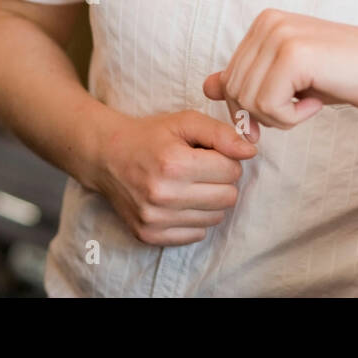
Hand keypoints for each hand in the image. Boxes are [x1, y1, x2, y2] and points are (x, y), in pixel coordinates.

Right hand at [93, 109, 255, 245]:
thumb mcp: (185, 122)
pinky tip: (179, 200)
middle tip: (201, 169)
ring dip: (210, 200)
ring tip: (189, 184)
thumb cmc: (150, 136)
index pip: (231, 171)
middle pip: (228, 197)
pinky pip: (197, 234)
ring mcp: (155, 219)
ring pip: (215, 218)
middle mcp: (163, 195)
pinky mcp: (150, 236)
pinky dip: (195, 218)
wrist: (106, 156)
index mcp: (174, 163)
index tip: (209, 154)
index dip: (226, 159)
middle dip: (221, 181)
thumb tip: (250, 151)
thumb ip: (221, 133)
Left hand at [202, 9, 357, 142]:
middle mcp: (267, 22)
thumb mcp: (290, 78)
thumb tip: (206, 86)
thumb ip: (250, 78)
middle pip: (234, 91)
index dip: (251, 107)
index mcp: (263, 23)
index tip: (283, 110)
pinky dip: (292, 117)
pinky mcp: (294, 53)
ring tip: (310, 100)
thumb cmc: (347, 75)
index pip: (229, 80)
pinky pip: (268, 106)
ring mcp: (280, 34)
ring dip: (280, 116)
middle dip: (264, 113)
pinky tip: (317, 101)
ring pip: (248, 101)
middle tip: (301, 106)